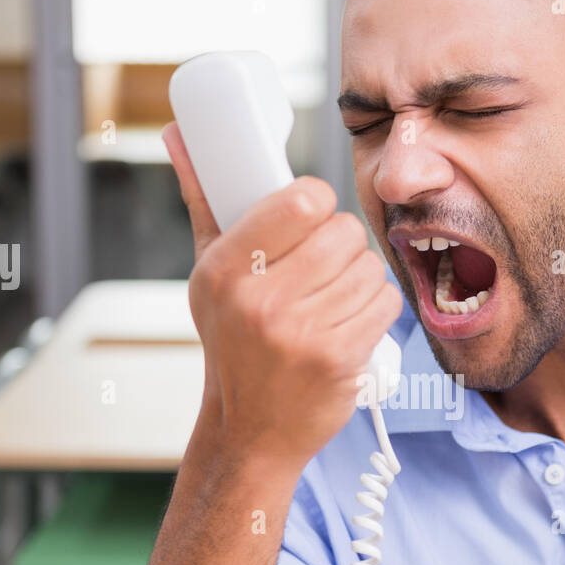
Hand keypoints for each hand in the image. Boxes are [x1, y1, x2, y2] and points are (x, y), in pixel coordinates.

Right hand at [162, 122, 402, 471]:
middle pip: (343, 231)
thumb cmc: (232, 342)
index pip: (302, 199)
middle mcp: (260, 301)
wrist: (251, 432)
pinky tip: (349, 323)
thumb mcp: (207, 274)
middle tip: (324, 267)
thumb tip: (180, 132)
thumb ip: (204, 200)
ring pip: (368, 267)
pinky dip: (375, 310)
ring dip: (360, 278)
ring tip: (333, 299)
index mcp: (225, 270)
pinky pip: (384, 303)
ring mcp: (301, 333)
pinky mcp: (339, 360)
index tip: (309, 218)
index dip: (316, 204)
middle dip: (341, 245)